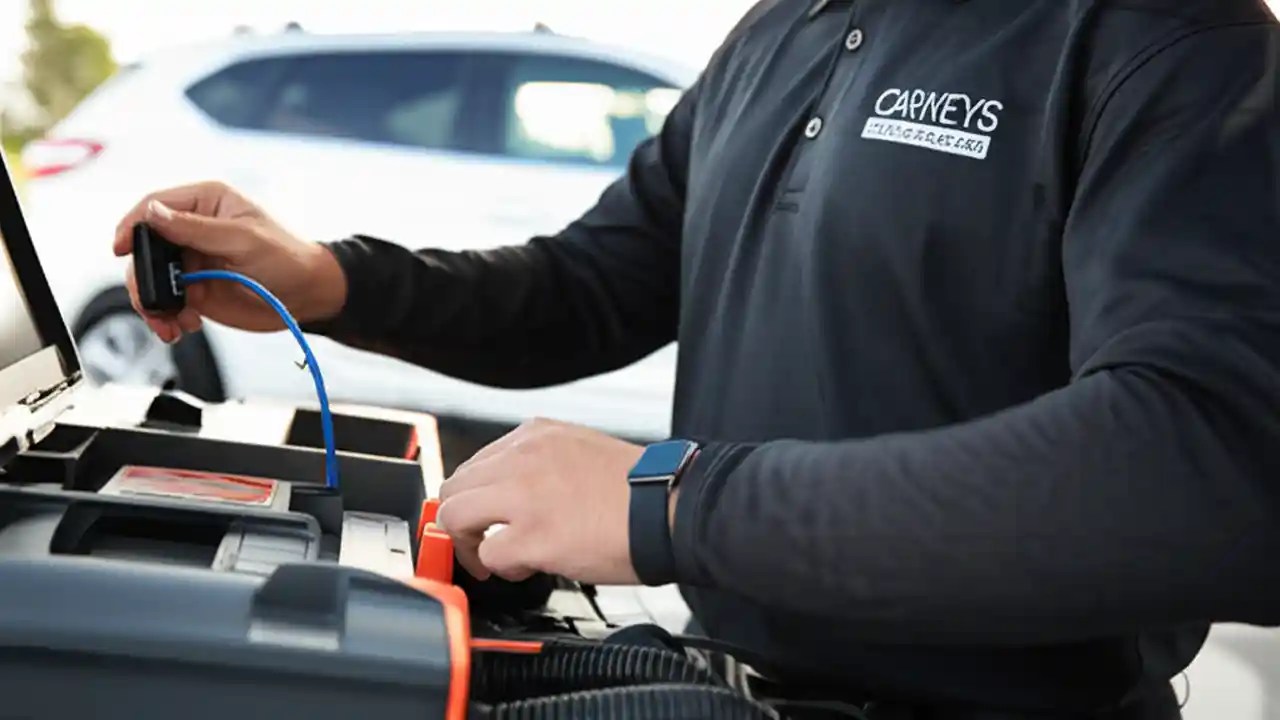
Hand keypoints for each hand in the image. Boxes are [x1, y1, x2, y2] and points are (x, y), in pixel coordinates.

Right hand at [112, 181, 346, 342]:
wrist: (308, 296)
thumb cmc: (288, 257)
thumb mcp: (243, 239)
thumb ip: (197, 229)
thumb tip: (154, 214)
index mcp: (206, 202)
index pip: (155, 206)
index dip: (133, 225)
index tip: (122, 247)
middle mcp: (193, 229)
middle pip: (145, 246)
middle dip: (142, 276)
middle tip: (151, 300)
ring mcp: (192, 260)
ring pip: (151, 277)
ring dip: (153, 302)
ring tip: (169, 322)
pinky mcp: (195, 288)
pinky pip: (166, 301)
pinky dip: (166, 316)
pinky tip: (182, 326)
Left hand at [437, 418, 645, 584]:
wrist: (670, 508)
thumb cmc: (638, 488)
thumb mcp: (579, 449)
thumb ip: (539, 462)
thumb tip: (512, 493)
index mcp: (535, 435)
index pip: (475, 463)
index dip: (475, 497)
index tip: (483, 516)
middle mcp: (522, 458)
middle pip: (455, 489)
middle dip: (463, 521)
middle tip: (480, 542)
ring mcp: (524, 496)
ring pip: (456, 516)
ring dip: (470, 543)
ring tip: (495, 558)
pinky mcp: (533, 536)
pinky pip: (488, 554)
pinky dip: (501, 567)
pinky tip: (526, 566)